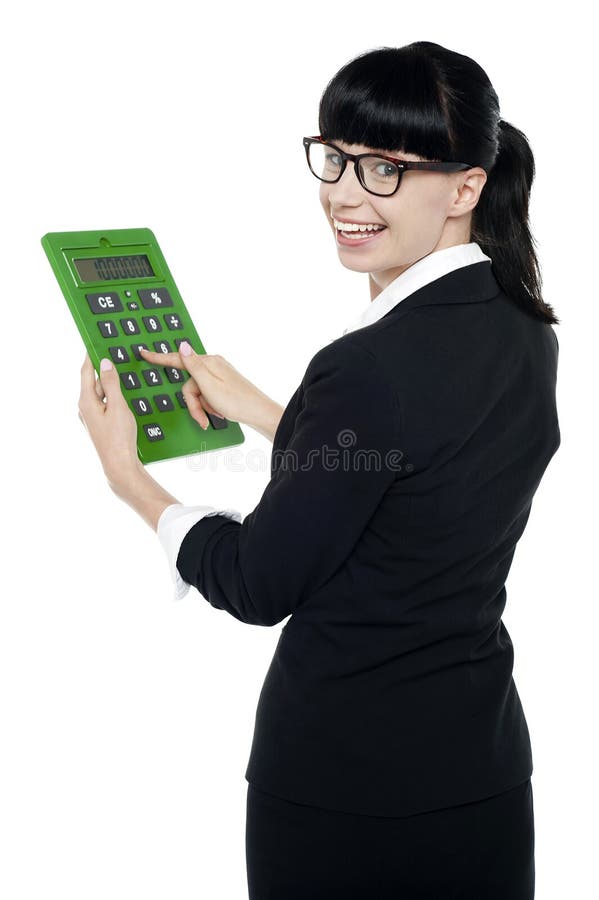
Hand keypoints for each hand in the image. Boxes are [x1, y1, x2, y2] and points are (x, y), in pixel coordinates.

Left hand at [78, 352, 142, 490]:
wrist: (120, 465)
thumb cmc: (119, 437)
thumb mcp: (118, 406)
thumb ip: (112, 384)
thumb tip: (105, 364)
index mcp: (86, 401)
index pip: (86, 371)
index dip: (91, 356)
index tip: (94, 342)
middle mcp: (85, 408)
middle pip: (96, 382)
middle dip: (107, 371)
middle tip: (118, 357)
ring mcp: (92, 417)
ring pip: (102, 394)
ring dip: (113, 386)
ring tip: (126, 378)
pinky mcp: (100, 425)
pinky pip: (107, 405)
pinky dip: (115, 398)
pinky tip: (127, 399)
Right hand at [138, 342, 273, 431]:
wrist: (259, 414)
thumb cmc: (238, 401)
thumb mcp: (209, 386)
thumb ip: (193, 367)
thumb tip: (182, 346)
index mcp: (208, 363)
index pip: (179, 358)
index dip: (159, 358)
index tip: (144, 353)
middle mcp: (213, 366)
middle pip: (188, 384)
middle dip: (193, 403)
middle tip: (202, 416)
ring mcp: (218, 376)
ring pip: (197, 392)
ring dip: (202, 407)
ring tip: (214, 415)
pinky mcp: (223, 386)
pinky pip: (206, 396)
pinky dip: (209, 406)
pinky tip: (218, 412)